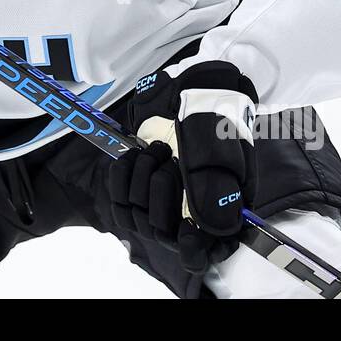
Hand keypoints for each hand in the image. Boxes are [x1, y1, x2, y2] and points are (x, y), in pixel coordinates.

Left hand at [108, 60, 257, 275]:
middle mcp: (192, 212)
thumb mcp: (219, 145)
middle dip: (160, 191)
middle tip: (168, 156)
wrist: (192, 87)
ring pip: (139, 220)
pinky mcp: (140, 187)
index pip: (203, 252)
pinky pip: (120, 203)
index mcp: (221, 209)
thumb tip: (213, 228)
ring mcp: (165, 200)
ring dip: (140, 179)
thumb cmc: (214, 113)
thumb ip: (214, 185)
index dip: (193, 250)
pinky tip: (131, 156)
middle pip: (163, 234)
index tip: (185, 232)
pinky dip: (121, 178)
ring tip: (155, 149)